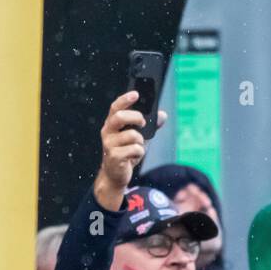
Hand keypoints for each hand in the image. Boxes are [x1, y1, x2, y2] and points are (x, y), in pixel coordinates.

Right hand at [92, 91, 167, 210]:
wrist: (116, 175)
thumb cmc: (126, 153)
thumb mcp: (139, 137)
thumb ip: (150, 126)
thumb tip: (163, 115)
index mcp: (111, 124)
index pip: (115, 107)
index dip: (125, 99)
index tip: (136, 94)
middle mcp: (107, 132)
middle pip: (120, 117)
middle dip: (135, 117)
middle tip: (142, 123)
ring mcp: (109, 144)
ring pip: (132, 135)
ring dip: (140, 142)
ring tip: (137, 147)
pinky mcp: (114, 157)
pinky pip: (135, 149)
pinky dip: (140, 153)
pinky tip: (134, 156)